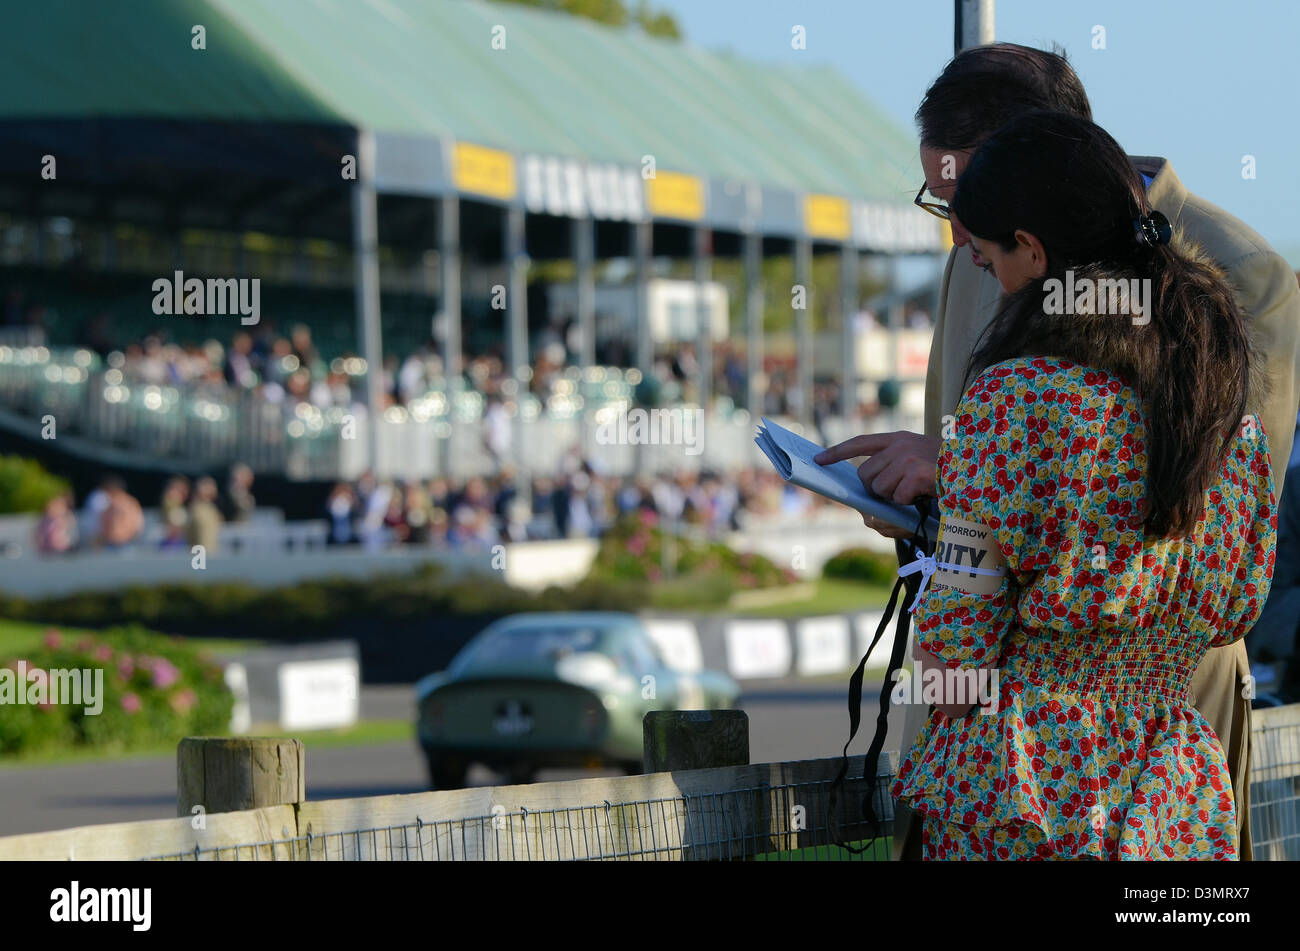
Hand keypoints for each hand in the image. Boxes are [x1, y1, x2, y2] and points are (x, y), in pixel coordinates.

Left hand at [814, 430, 940, 504]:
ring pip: (879, 488)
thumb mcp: (918, 464)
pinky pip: (897, 498)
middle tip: (900, 491)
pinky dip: (909, 503)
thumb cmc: (948, 473)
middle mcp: (900, 444)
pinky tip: (925, 494)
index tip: (819, 460)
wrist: (980, 472)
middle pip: (865, 474)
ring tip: (916, 491)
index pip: (861, 442)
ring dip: (894, 497)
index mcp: (899, 439)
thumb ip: (892, 472)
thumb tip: (867, 503)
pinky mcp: (916, 473)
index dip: (838, 451)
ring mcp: (907, 457)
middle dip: (877, 489)